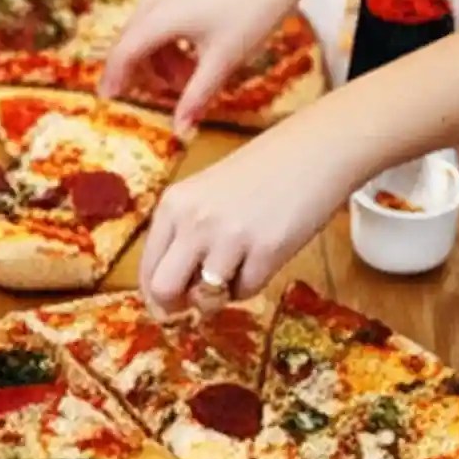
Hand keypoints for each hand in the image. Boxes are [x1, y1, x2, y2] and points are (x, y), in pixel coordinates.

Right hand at [99, 0, 307, 132]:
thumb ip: (196, 97)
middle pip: (131, 42)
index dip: (115, 79)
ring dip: (160, 58)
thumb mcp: (224, 60)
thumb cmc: (254, 9)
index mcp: (161, 17)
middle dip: (143, 72)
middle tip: (165, 95)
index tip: (110, 100)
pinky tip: (194, 53)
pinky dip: (169, 39)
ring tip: (190, 76)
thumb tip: (180, 130)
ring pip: (146, 30)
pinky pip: (159, 16)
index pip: (124, 54)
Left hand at [139, 132, 349, 314]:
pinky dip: (251, 284)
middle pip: (164, 290)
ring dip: (220, 295)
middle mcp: (194, 221)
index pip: (147, 268)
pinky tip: (262, 258)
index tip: (172, 304)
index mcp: (173, 205)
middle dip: (180, 305)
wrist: (312, 152)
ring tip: (237, 270)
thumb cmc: (258, 174)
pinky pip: (245, 292)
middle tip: (200, 300)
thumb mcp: (205, 195)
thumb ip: (184, 234)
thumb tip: (169, 292)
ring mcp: (229, 236)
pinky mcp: (266, 250)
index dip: (156, 295)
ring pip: (205, 299)